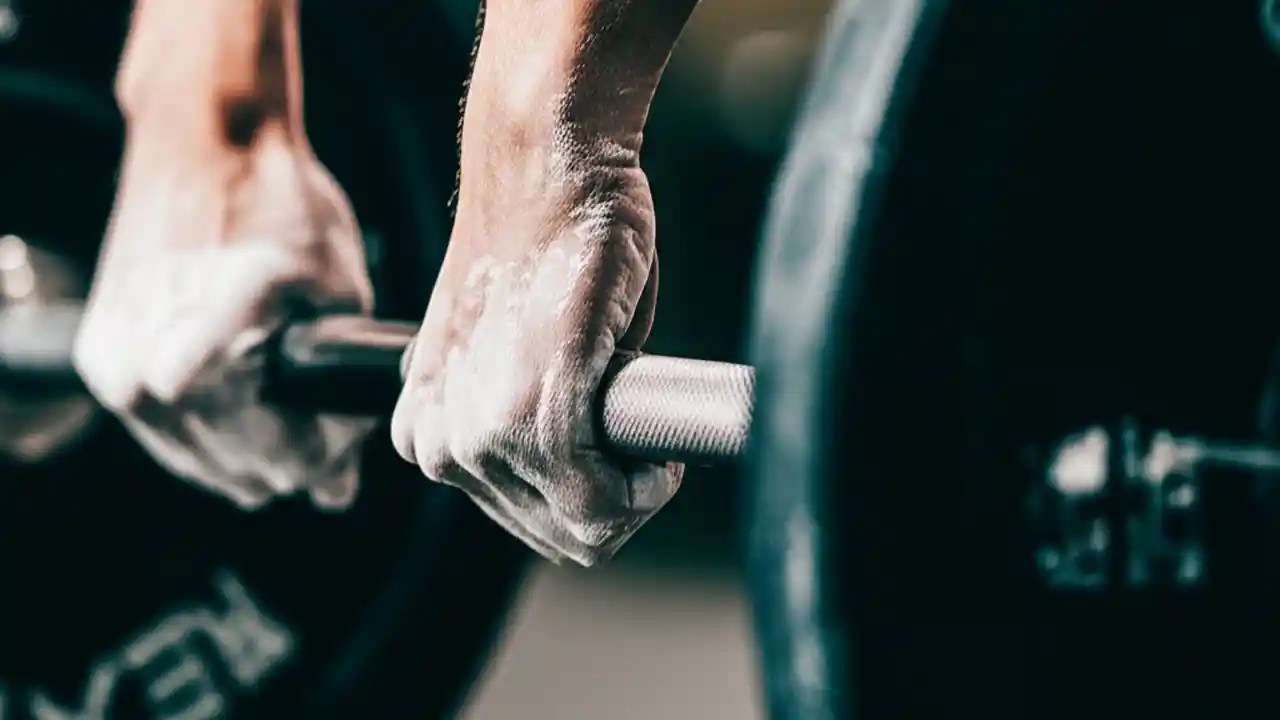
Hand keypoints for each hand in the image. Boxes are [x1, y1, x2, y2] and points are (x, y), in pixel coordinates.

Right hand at [74, 130, 374, 509]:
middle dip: (293, 462)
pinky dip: (210, 438)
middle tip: (330, 442)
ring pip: (198, 460)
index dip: (312, 461)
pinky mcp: (99, 357)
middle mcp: (156, 351)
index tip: (341, 457)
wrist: (207, 140)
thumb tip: (333, 492)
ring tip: (292, 428)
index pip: (264, 443)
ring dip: (251, 458)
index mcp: (223, 328)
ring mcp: (120, 358)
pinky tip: (246, 421)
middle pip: (237, 462)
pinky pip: (163, 435)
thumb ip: (339, 395)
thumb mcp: (340, 289)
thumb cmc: (283, 206)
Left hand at [390, 127, 682, 566]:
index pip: (523, 521)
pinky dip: (648, 484)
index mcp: (428, 431)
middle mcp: (444, 447)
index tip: (620, 452)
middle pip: (560, 536)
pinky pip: (607, 502)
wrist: (546, 166)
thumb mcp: (511, 352)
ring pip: (588, 529)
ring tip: (650, 434)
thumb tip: (593, 457)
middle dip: (620, 504)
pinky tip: (660, 448)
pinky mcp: (541, 420)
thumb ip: (530, 415)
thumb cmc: (543, 239)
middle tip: (648, 448)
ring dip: (636, 492)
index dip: (590, 495)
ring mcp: (486, 440)